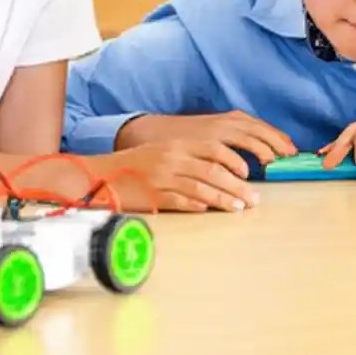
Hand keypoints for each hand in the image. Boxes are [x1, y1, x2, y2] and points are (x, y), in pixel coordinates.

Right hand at [107, 111, 297, 211]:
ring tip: (240, 207)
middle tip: (254, 198)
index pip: (215, 149)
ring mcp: (162, 177)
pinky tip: (210, 210)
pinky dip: (198, 205)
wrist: (101, 174)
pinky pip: (181, 201)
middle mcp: (172, 157)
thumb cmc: (139, 165)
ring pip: (201, 187)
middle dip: (237, 185)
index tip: (250, 171)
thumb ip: (193, 157)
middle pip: (213, 171)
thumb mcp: (166, 152)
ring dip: (224, 199)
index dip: (236, 160)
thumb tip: (225, 171)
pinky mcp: (153, 195)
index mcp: (178, 144)